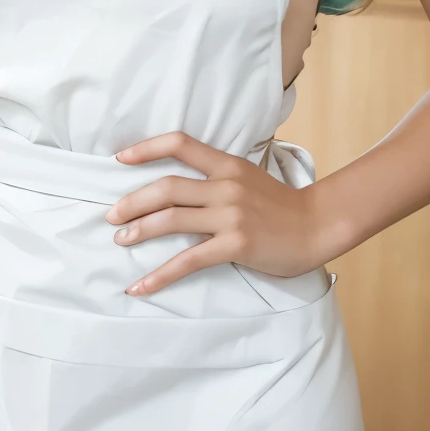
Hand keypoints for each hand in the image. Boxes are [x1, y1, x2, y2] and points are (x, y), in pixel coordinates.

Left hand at [106, 131, 320, 296]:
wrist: (318, 226)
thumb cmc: (282, 206)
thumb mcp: (249, 178)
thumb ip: (218, 177)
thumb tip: (180, 187)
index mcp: (227, 165)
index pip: (181, 144)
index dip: (147, 148)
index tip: (120, 158)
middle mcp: (225, 186)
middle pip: (166, 187)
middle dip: (133, 202)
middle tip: (111, 216)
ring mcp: (230, 216)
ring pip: (172, 220)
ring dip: (139, 231)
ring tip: (120, 240)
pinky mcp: (235, 245)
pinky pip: (188, 260)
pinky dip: (160, 275)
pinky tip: (140, 286)